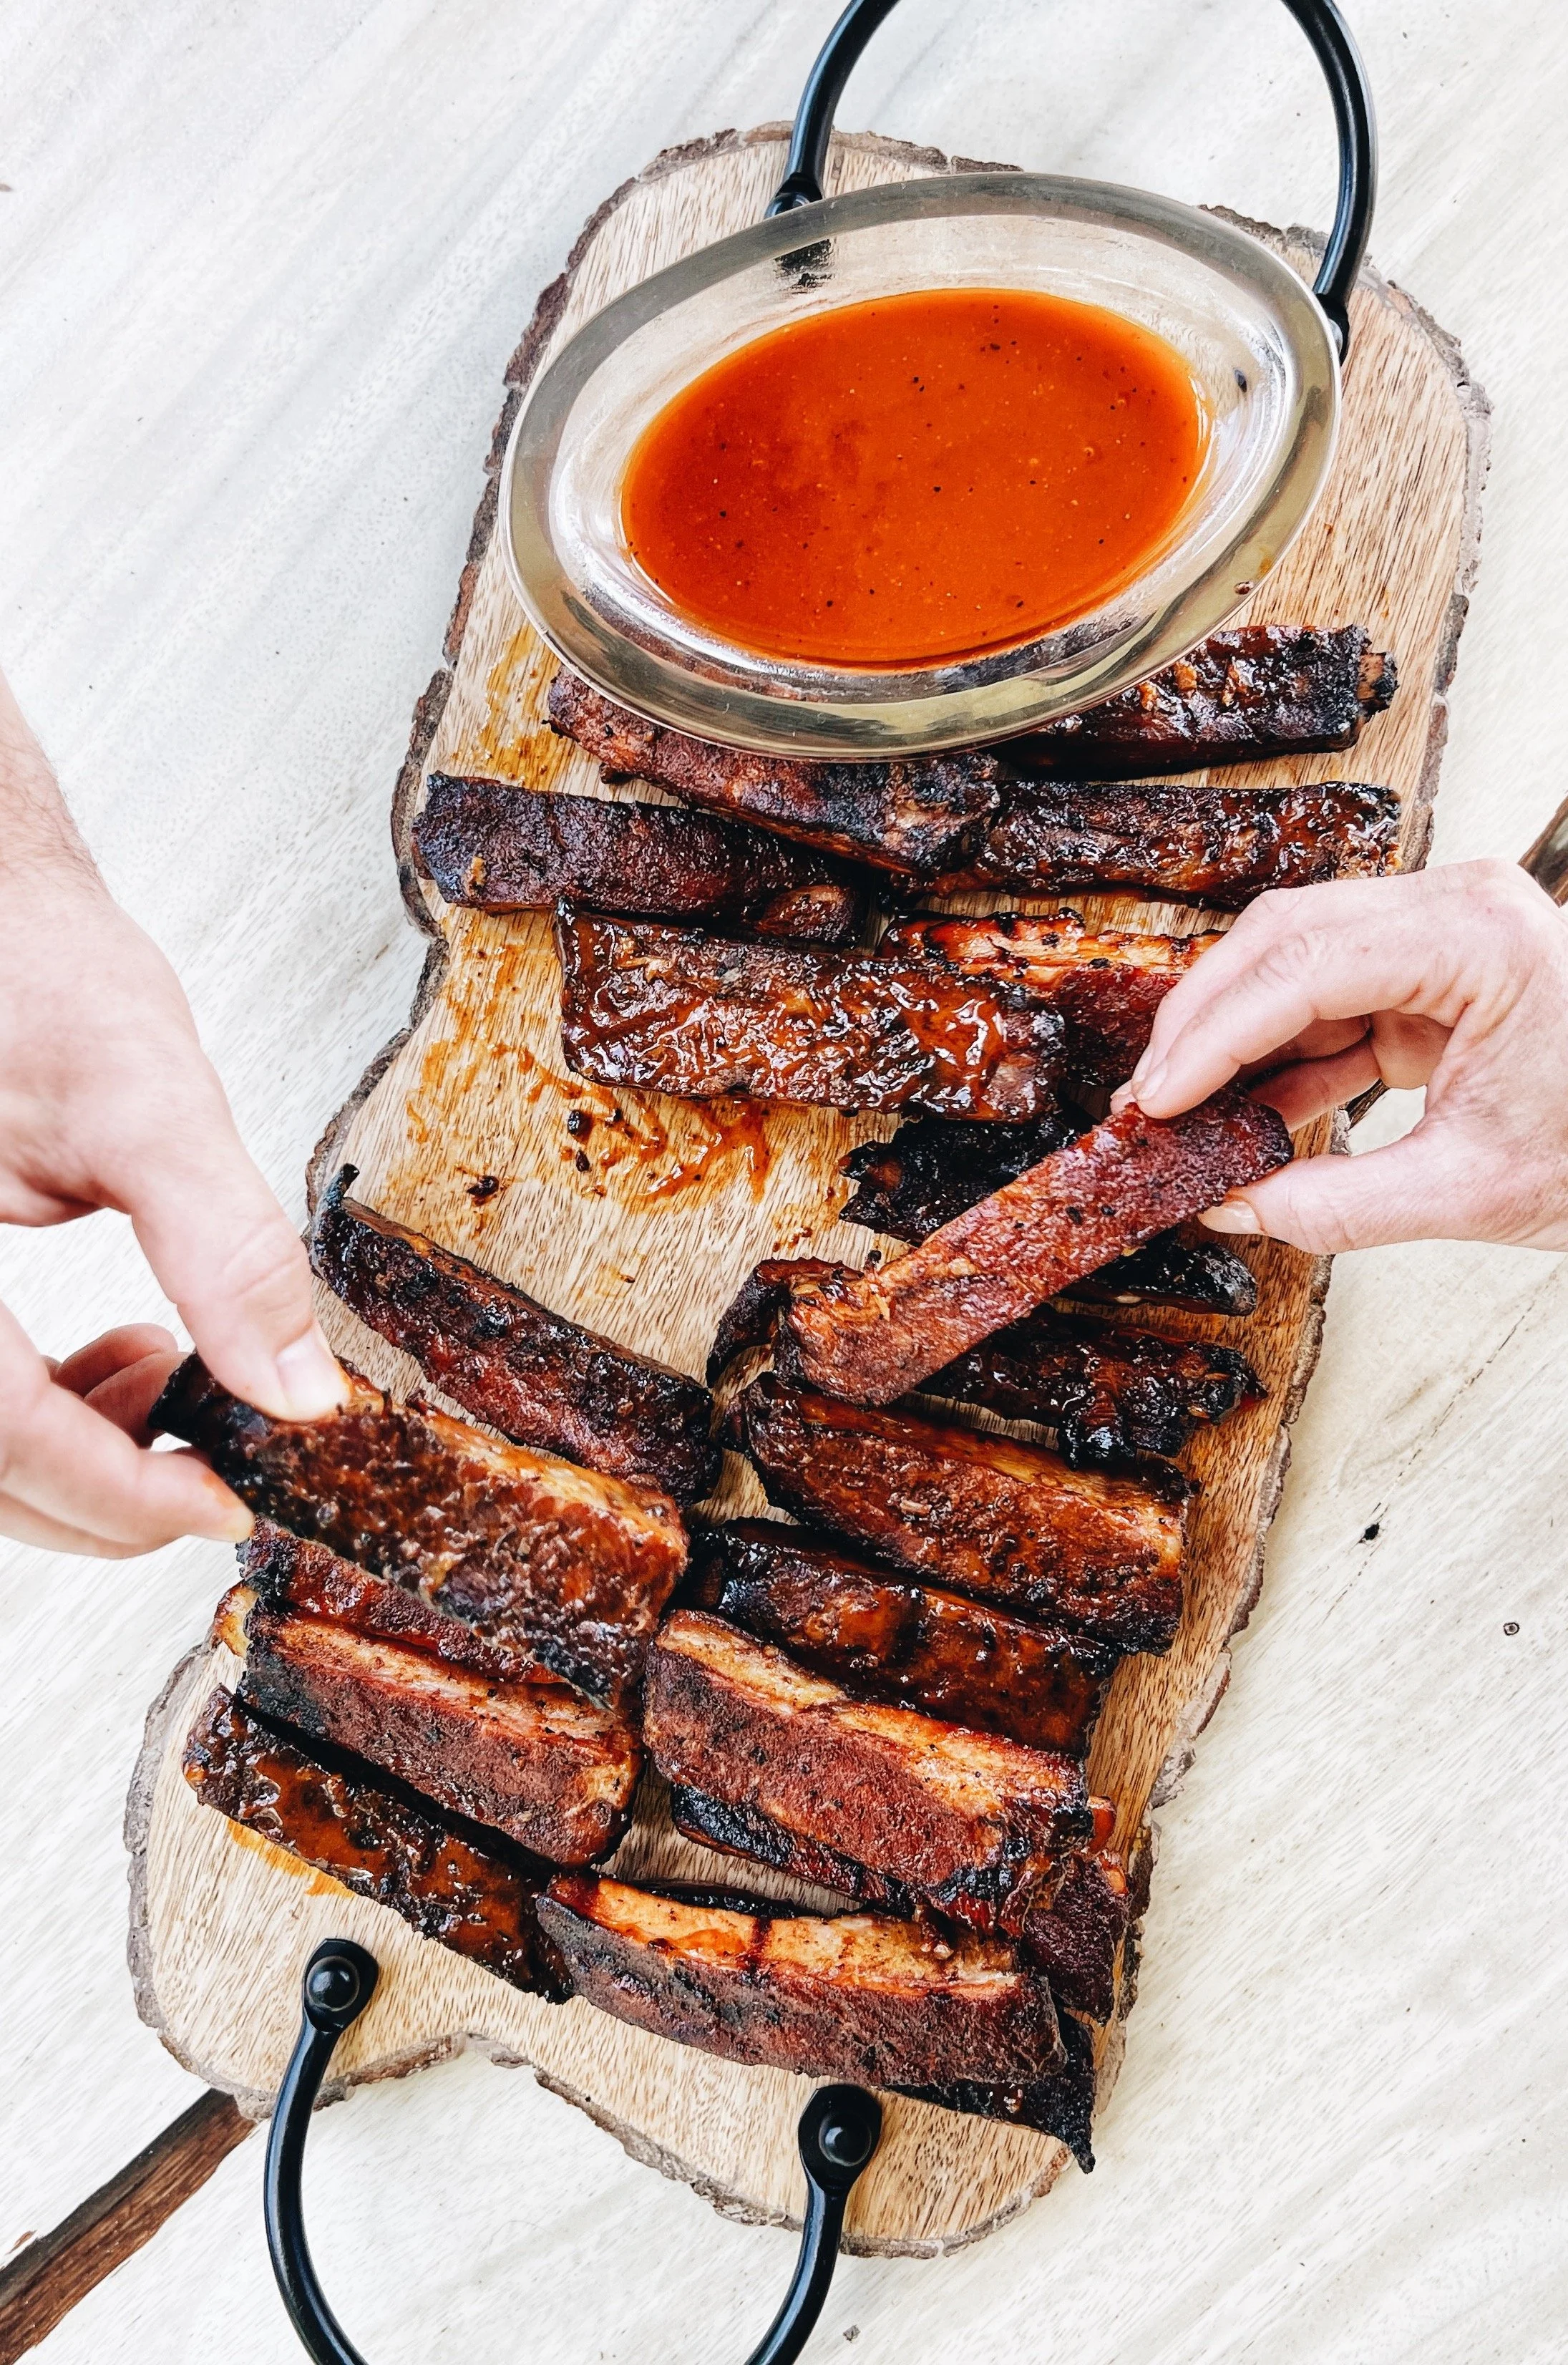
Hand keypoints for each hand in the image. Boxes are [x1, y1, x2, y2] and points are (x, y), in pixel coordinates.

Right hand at [0, 669, 344, 1555]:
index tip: (224, 1505)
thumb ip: (224, 1250)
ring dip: (68, 1450)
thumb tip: (301, 1392)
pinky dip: (34, 1405)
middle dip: (102, 1486)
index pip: (3, 1442)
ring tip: (172, 1375)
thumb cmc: (23, 961)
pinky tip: (118, 1355)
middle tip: (215, 1455)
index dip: (119, 1498)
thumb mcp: (141, 1096)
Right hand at [1118, 861, 1567, 1253]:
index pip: (1302, 966)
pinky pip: (1335, 1001)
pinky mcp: (1438, 974)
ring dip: (1238, 1040)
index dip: (1212, 1035)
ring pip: (1297, 963)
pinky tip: (1247, 1114)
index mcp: (1477, 937)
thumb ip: (1338, 1205)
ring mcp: (1446, 934)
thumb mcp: (1474, 1190)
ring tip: (1185, 1112)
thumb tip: (1233, 1208)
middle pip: (1284, 941)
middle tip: (1149, 1101)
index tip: (1156, 1097)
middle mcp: (1457, 908)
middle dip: (1205, 1024)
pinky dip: (1287, 1058)